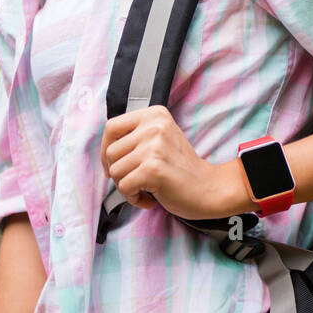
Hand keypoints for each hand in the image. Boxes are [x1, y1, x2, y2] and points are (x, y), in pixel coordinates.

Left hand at [101, 105, 240, 220]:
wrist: (209, 188)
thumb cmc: (181, 168)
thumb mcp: (160, 139)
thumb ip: (136, 136)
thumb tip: (104, 150)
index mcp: (155, 114)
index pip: (111, 127)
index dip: (106, 149)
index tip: (114, 164)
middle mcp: (154, 126)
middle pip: (110, 152)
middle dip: (117, 172)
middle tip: (136, 181)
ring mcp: (154, 147)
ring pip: (114, 171)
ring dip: (126, 187)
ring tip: (145, 189)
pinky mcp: (153, 169)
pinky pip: (124, 187)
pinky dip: (133, 198)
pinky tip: (149, 198)